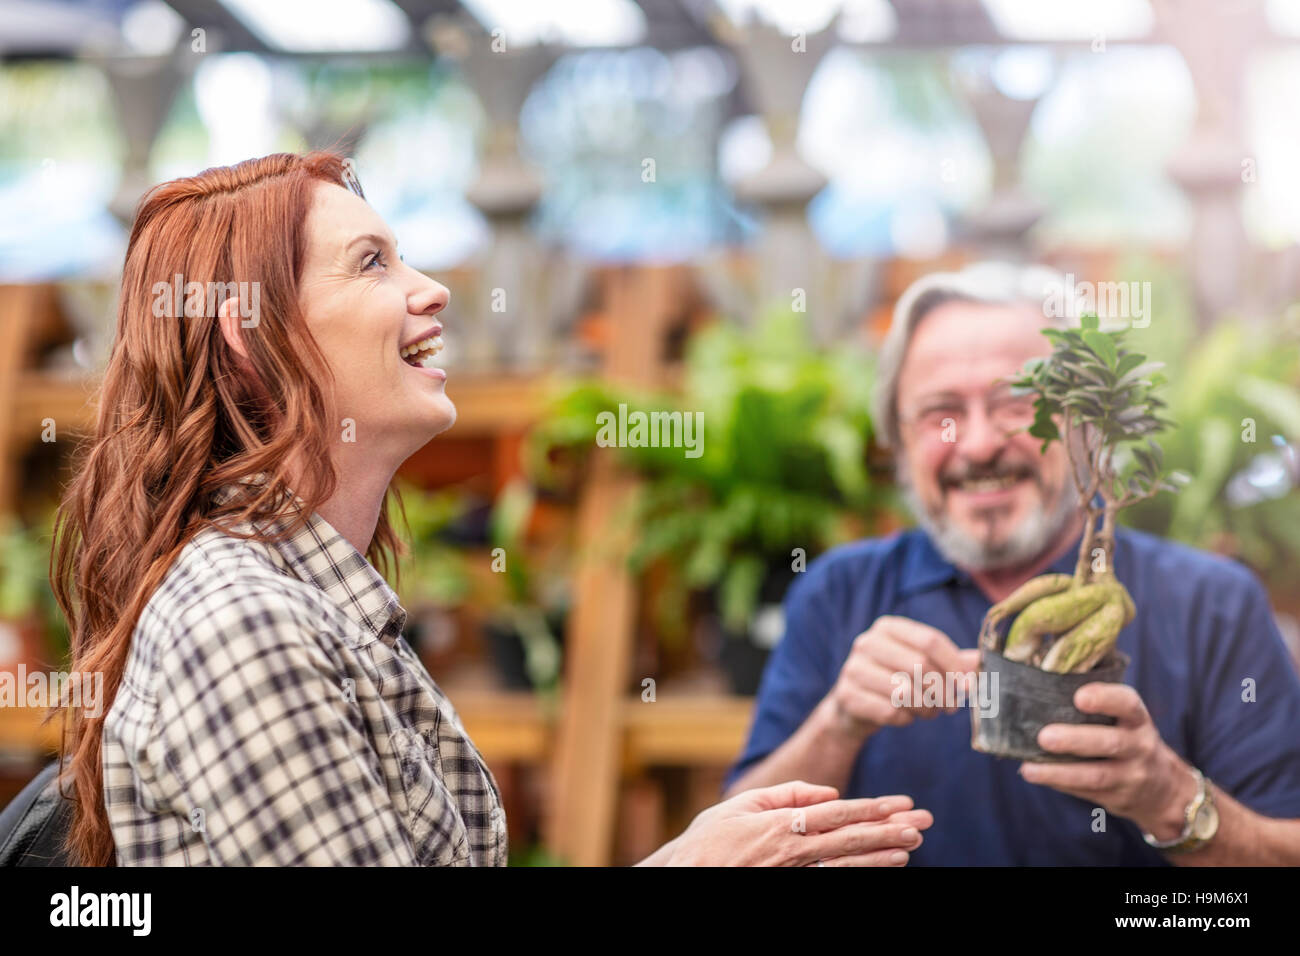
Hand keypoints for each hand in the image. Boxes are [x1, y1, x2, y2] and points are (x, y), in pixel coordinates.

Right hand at [664, 780, 932, 866]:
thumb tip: (827, 791)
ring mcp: (796, 872)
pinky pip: (835, 878)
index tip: (902, 802)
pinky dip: (864, 871)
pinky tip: (888, 866)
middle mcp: (794, 852)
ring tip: (914, 844)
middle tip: (923, 822)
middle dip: (890, 829)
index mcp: (782, 826)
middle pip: (852, 839)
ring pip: (849, 863)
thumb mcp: (741, 805)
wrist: (688, 875)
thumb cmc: (709, 840)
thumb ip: (786, 794)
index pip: (838, 814)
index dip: (873, 808)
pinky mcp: (795, 884)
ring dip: (884, 853)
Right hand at [826, 615, 979, 740]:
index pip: (930, 640)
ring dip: (927, 707)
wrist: (853, 705)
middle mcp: (867, 642)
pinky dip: (906, 718)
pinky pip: (890, 711)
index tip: (967, 686)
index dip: (954, 665)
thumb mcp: (922, 664)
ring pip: (905, 691)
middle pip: (920, 665)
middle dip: (943, 691)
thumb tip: (983, 661)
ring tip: (930, 711)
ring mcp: (853, 668)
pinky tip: (905, 716)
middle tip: (951, 706)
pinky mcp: (847, 696)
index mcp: (888, 627)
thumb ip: (952, 661)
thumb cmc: (895, 680)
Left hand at [1018, 682, 1195, 836]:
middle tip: (1044, 736)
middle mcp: (1139, 747)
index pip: (1128, 704)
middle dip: (1076, 740)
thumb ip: (1099, 704)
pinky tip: (1035, 775)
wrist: (1163, 788)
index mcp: (1138, 719)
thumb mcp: (1127, 719)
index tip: (1079, 697)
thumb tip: (1042, 688)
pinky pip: (1085, 792)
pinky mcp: (1116, 798)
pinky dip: (1058, 784)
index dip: (1105, 699)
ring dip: (1060, 772)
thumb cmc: (1129, 738)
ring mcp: (1130, 776)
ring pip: (1096, 775)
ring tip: (1030, 768)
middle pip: (1111, 743)